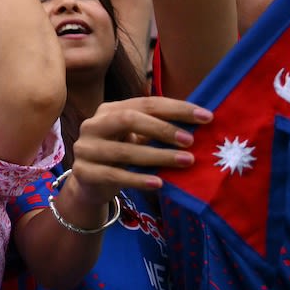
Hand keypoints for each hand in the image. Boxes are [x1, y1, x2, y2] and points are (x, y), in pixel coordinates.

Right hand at [70, 96, 212, 200]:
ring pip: (124, 151)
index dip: (176, 109)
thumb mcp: (136, 139)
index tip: (206, 117)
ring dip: (158, 156)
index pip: (145, 104)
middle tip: (191, 141)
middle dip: (162, 129)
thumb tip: (199, 125)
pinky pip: (114, 175)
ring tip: (185, 161)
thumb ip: (157, 131)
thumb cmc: (121, 157)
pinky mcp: (83, 172)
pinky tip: (159, 183)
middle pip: (128, 120)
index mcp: (109, 111)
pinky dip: (138, 179)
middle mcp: (93, 125)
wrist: (90, 185)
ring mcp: (86, 149)